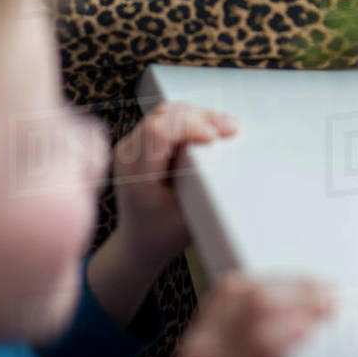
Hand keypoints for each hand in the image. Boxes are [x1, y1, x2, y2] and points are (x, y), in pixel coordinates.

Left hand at [88, 102, 237, 329]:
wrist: (138, 244)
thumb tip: (223, 146)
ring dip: (196, 115)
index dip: (190, 127)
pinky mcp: (138, 143)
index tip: (216, 137)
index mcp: (136, 177)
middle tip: (230, 128)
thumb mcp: (189, 216)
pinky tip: (209, 128)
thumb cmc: (164, 235)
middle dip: (200, 117)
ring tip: (224, 127)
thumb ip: (201, 182)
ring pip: (165, 112)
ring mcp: (129, 147)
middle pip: (163, 116)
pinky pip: (164, 119)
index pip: (158, 132)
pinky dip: (189, 120)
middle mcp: (127, 156)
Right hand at [179, 273, 337, 356]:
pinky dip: (293, 334)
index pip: (234, 288)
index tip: (316, 285)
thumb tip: (302, 308)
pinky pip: (264, 353)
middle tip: (332, 297)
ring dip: (302, 306)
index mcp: (198, 344)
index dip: (281, 280)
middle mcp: (199, 356)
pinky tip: (314, 333)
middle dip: (298, 289)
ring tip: (331, 312)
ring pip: (257, 315)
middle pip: (250, 295)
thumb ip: (250, 346)